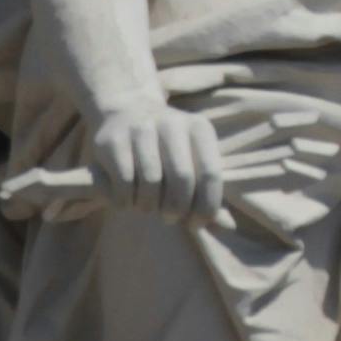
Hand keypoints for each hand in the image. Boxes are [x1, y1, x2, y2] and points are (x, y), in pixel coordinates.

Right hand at [89, 99, 224, 215]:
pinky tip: (127, 199)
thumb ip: (209, 193)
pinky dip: (124, 202)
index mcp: (198, 128)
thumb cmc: (166, 149)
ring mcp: (139, 128)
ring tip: (147, 206)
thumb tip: (228, 227)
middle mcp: (171, 123)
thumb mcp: (193, 161)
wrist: (124, 112)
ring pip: (150, 183)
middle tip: (170, 217)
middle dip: (177, 209)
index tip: (196, 224)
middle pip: (182, 179)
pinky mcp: (112, 140)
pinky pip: (122, 184)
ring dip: (148, 206)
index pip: (211, 174)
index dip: (206, 207)